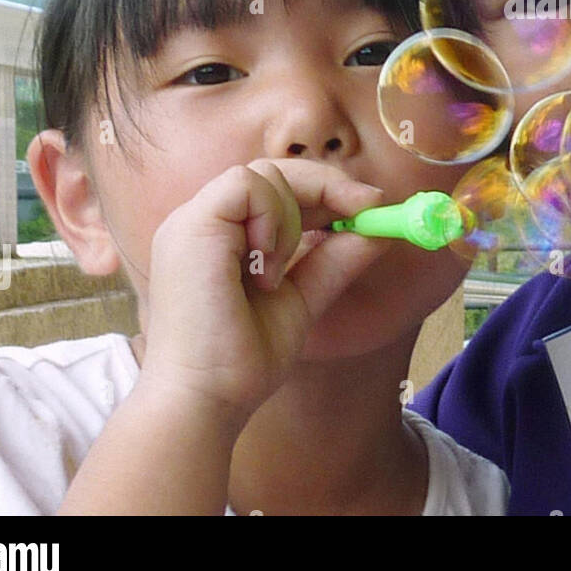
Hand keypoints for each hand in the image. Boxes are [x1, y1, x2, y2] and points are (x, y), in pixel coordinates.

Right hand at [136, 159, 383, 424]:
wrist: (204, 400)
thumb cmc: (241, 360)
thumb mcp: (303, 299)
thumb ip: (335, 261)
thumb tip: (380, 230)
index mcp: (222, 237)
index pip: (278, 189)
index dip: (327, 190)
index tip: (371, 206)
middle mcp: (203, 221)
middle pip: (273, 169)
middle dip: (327, 185)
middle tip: (368, 207)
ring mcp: (192, 220)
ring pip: (262, 172)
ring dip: (293, 214)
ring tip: (279, 273)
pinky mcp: (191, 224)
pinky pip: (245, 183)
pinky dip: (272, 215)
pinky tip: (267, 264)